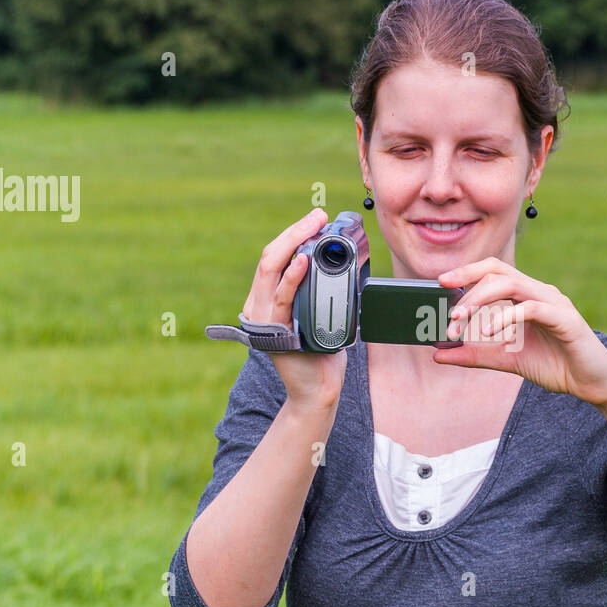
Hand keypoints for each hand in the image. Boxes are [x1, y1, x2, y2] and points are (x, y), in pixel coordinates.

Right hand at [242, 208, 347, 408]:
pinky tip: (304, 261)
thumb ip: (321, 289)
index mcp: (266, 299)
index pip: (275, 256)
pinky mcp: (276, 334)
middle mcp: (259, 306)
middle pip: (271, 257)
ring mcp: (265, 320)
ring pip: (271, 271)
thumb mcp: (321, 312)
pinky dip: (293, 278)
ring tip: (313, 227)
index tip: (317, 217)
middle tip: (318, 215)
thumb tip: (346, 259)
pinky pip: (282, 300)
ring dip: (293, 243)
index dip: (293, 233)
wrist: (318, 391)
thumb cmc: (322, 352)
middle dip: (295, 231)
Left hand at [432, 257, 606, 406]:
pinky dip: (505, 317)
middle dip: (468, 281)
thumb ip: (474, 355)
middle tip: (446, 306)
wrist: (591, 384)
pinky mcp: (565, 318)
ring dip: (480, 299)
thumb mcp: (505, 360)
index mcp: (526, 295)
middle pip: (498, 270)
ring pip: (511, 284)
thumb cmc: (554, 365)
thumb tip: (438, 353)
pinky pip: (530, 308)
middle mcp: (539, 291)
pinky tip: (487, 333)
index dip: (466, 272)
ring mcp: (553, 302)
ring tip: (459, 320)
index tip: (440, 283)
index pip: (493, 272)